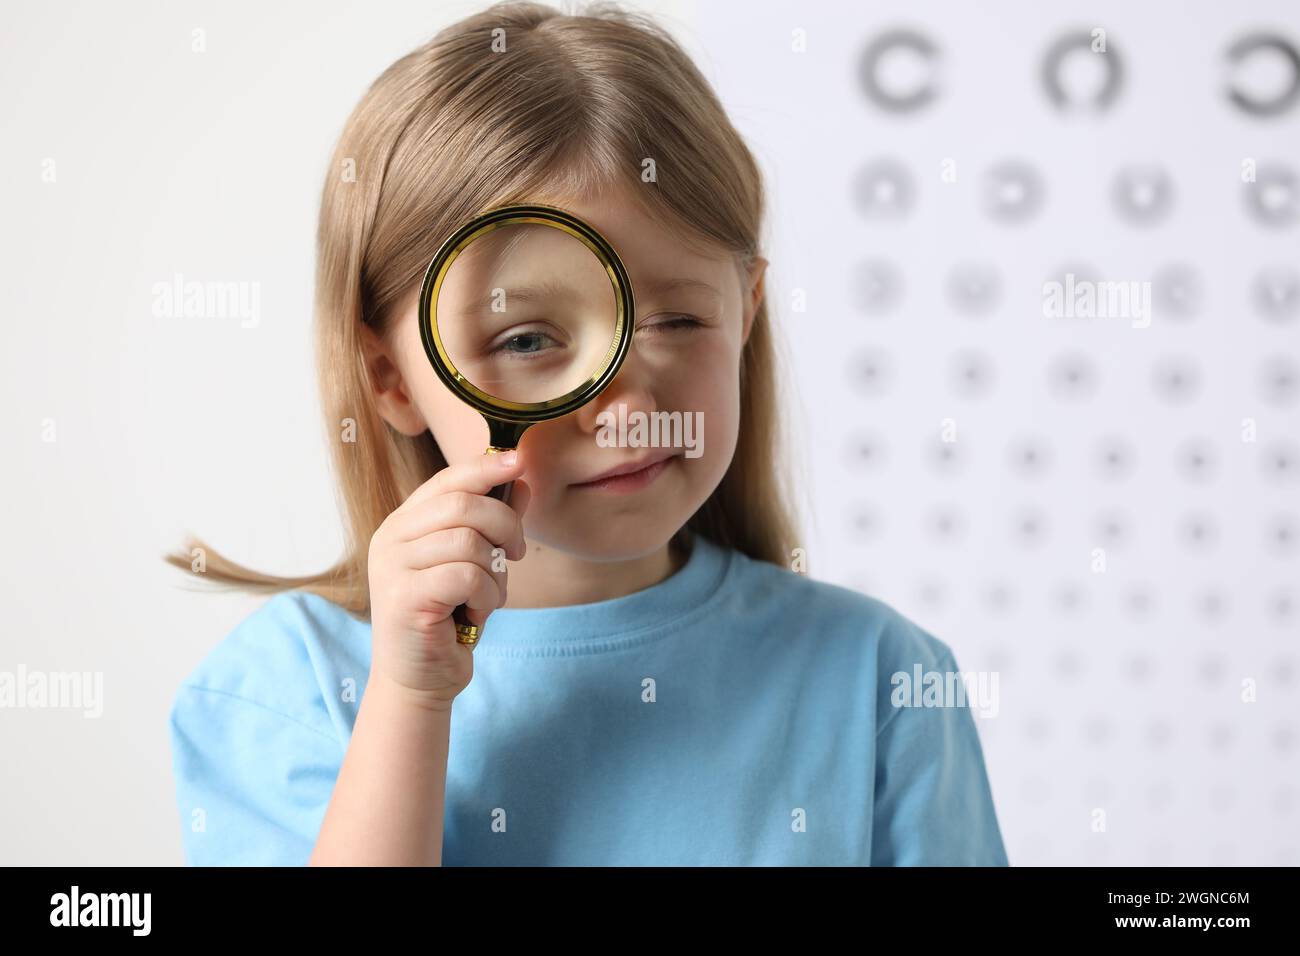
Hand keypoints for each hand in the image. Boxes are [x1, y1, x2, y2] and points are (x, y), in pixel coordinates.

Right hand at [366, 450, 529, 709]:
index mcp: (403, 524)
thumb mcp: (475, 564)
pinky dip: (485, 596)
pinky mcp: (404, 597)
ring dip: (495, 573)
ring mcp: (392, 567)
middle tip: (516, 554)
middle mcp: (390, 539)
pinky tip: (475, 614)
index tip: (519, 462)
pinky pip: (466, 576)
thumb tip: (521, 480)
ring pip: (469, 542)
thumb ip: (492, 522)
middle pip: (463, 505)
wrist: (421, 679)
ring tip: (487, 597)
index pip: (447, 480)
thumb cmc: (449, 619)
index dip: (487, 468)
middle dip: (505, 525)